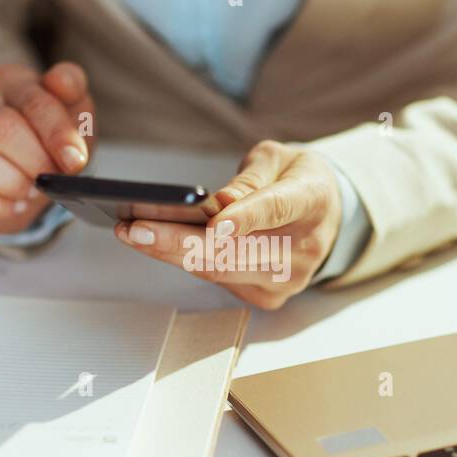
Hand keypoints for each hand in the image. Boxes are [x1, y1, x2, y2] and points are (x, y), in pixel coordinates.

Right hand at [0, 62, 94, 232]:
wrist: (33, 183)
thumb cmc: (52, 143)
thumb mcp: (75, 114)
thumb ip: (73, 91)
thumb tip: (62, 81)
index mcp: (11, 83)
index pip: (32, 100)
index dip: (57, 133)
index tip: (75, 159)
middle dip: (35, 160)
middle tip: (53, 178)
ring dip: (11, 181)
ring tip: (32, 190)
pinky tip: (15, 205)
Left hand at [114, 140, 342, 309]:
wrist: (325, 215)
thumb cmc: (297, 181)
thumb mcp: (279, 159)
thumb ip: (251, 179)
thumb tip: (220, 204)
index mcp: (313, 200)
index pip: (279, 210)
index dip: (246, 218)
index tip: (215, 222)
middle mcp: (304, 248)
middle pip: (237, 251)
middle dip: (180, 240)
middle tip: (136, 228)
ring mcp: (287, 280)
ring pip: (220, 270)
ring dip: (170, 253)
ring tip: (131, 233)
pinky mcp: (267, 297)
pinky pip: (218, 279)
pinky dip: (184, 261)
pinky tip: (154, 244)